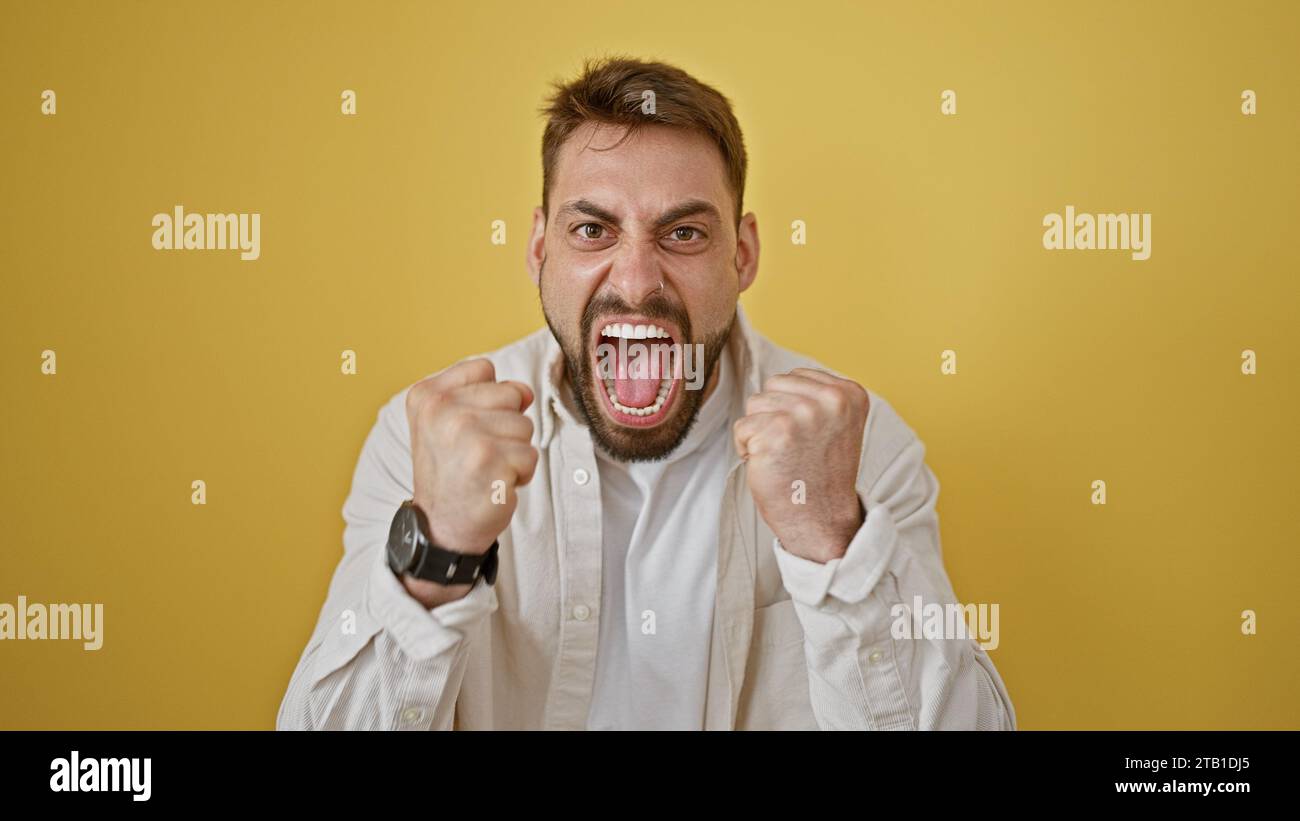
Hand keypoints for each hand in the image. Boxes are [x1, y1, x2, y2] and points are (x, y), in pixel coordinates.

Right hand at [402, 358, 536, 605]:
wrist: (441, 527)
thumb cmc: (453, 470)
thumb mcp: (450, 421)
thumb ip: (484, 393)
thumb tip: (526, 392)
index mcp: (427, 395)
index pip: (484, 368)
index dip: (487, 399)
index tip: (464, 427)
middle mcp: (441, 411)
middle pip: (512, 394)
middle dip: (505, 426)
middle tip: (477, 453)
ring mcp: (465, 435)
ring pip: (525, 426)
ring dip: (514, 451)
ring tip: (485, 469)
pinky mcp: (490, 461)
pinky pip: (531, 454)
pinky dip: (521, 473)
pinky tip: (494, 484)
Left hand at [733, 368, 868, 562]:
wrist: (822, 519)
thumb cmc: (820, 473)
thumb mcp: (834, 423)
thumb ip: (816, 396)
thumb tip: (779, 378)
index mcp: (849, 393)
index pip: (794, 377)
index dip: (791, 408)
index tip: (810, 437)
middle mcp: (831, 399)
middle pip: (772, 386)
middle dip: (773, 416)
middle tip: (794, 449)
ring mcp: (805, 414)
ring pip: (754, 404)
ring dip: (760, 432)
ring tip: (784, 456)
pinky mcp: (777, 432)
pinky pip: (741, 428)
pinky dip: (747, 449)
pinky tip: (771, 466)